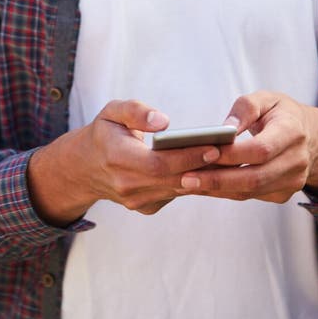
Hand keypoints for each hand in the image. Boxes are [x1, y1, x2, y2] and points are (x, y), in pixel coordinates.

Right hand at [27, 99, 220, 224]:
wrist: (84, 168)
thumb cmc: (104, 132)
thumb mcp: (111, 111)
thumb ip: (135, 111)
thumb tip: (164, 121)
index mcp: (117, 158)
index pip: (159, 163)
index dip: (188, 157)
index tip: (214, 146)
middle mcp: (126, 185)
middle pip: (173, 179)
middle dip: (204, 166)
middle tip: (233, 152)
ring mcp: (136, 200)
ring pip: (177, 189)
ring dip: (204, 176)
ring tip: (231, 159)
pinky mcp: (146, 206)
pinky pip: (175, 194)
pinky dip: (194, 182)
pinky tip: (214, 169)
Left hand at [179, 91, 317, 203]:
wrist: (310, 136)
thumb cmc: (280, 113)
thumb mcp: (266, 98)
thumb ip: (245, 108)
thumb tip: (224, 129)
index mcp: (292, 132)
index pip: (261, 149)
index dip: (234, 153)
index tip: (206, 151)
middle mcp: (296, 161)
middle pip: (255, 177)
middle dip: (218, 179)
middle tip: (186, 178)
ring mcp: (292, 181)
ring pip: (251, 190)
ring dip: (217, 189)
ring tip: (188, 183)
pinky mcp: (283, 194)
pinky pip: (251, 196)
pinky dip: (225, 192)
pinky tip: (203, 186)